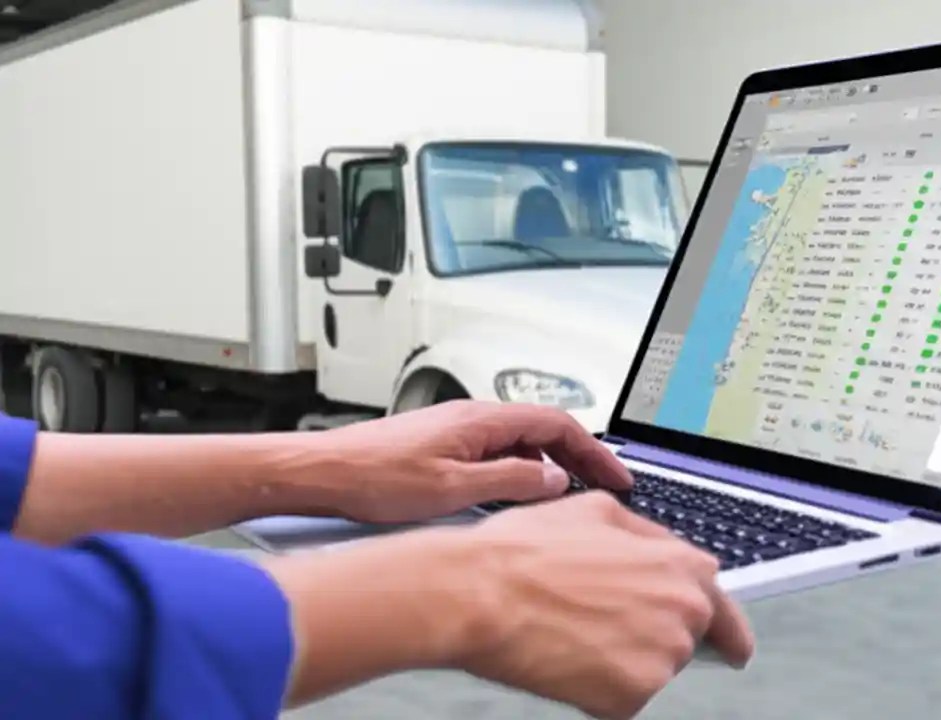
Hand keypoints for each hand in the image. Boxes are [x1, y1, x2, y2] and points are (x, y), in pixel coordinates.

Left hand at [309, 402, 631, 522]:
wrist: (320, 474)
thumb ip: (510, 482)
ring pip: (520, 442)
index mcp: (482, 419)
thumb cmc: (373, 478)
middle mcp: (473, 417)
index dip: (595, 452)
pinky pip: (496, 452)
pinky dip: (520, 471)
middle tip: (605, 488)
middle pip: (543, 430)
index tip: (617, 477)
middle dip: (579, 458)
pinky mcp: (441, 445)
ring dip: (549, 466)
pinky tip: (516, 499)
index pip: (558, 425)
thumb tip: (554, 478)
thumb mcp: (452, 489)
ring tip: (567, 499)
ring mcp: (456, 430)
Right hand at [456, 492, 755, 717]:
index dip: (722, 624)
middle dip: (652, 635)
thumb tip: (664, 549)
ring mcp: (661, 657)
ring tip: (573, 632)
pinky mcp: (631, 697)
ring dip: (624, 661)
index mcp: (679, 564)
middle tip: (601, 626)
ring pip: (654, 669)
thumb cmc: (525, 552)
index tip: (731, 646)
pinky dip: (600, 690)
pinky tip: (567, 659)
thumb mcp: (595, 511)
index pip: (722, 604)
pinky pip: (625, 701)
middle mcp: (682, 610)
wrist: (480, 594)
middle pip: (685, 637)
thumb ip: (645, 535)